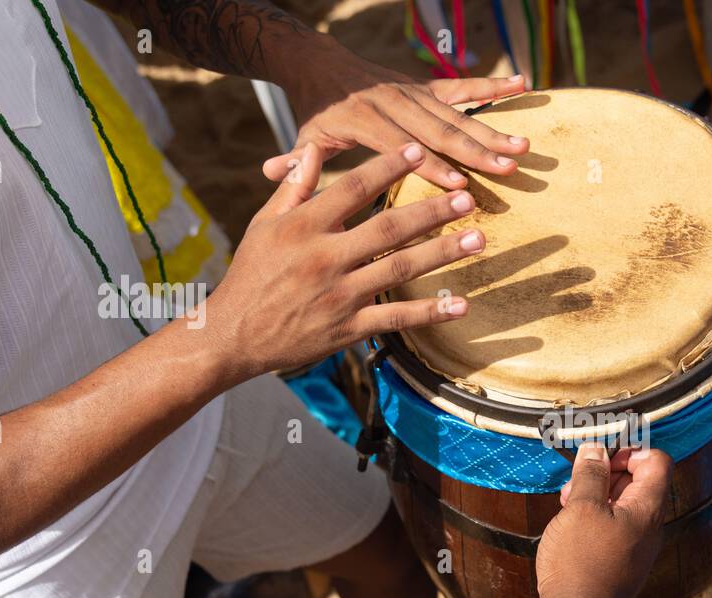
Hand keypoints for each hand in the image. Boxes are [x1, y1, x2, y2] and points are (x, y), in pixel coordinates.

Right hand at [199, 141, 482, 383]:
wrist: (233, 334)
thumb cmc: (252, 273)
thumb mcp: (264, 224)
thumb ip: (294, 188)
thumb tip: (315, 149)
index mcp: (303, 226)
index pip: (353, 188)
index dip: (388, 168)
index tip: (419, 151)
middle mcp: (324, 257)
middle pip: (388, 228)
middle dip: (431, 212)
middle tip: (467, 198)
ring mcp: (339, 295)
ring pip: (399, 269)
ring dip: (442, 254)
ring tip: (477, 240)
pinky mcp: (348, 328)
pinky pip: (396, 319)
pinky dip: (430, 312)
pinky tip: (461, 304)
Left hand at [266, 41, 530, 189]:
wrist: (319, 63)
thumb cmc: (315, 111)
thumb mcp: (304, 135)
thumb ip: (296, 160)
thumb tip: (271, 171)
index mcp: (365, 119)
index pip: (402, 147)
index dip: (430, 166)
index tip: (459, 186)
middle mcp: (394, 102)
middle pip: (439, 129)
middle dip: (476, 150)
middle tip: (508, 167)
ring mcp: (413, 92)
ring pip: (457, 113)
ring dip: (492, 130)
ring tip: (523, 146)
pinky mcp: (425, 85)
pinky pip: (463, 86)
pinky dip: (493, 86)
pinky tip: (523, 85)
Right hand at [535, 444, 672, 597]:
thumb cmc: (581, 563)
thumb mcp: (581, 508)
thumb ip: (590, 475)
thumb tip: (595, 450)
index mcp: (648, 509)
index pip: (657, 461)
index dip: (630, 451)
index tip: (600, 458)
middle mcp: (649, 527)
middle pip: (638, 482)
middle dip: (605, 474)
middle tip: (576, 482)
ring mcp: (637, 547)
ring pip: (621, 506)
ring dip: (595, 496)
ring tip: (567, 504)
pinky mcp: (621, 563)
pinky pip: (613, 528)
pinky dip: (593, 519)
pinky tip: (569, 527)